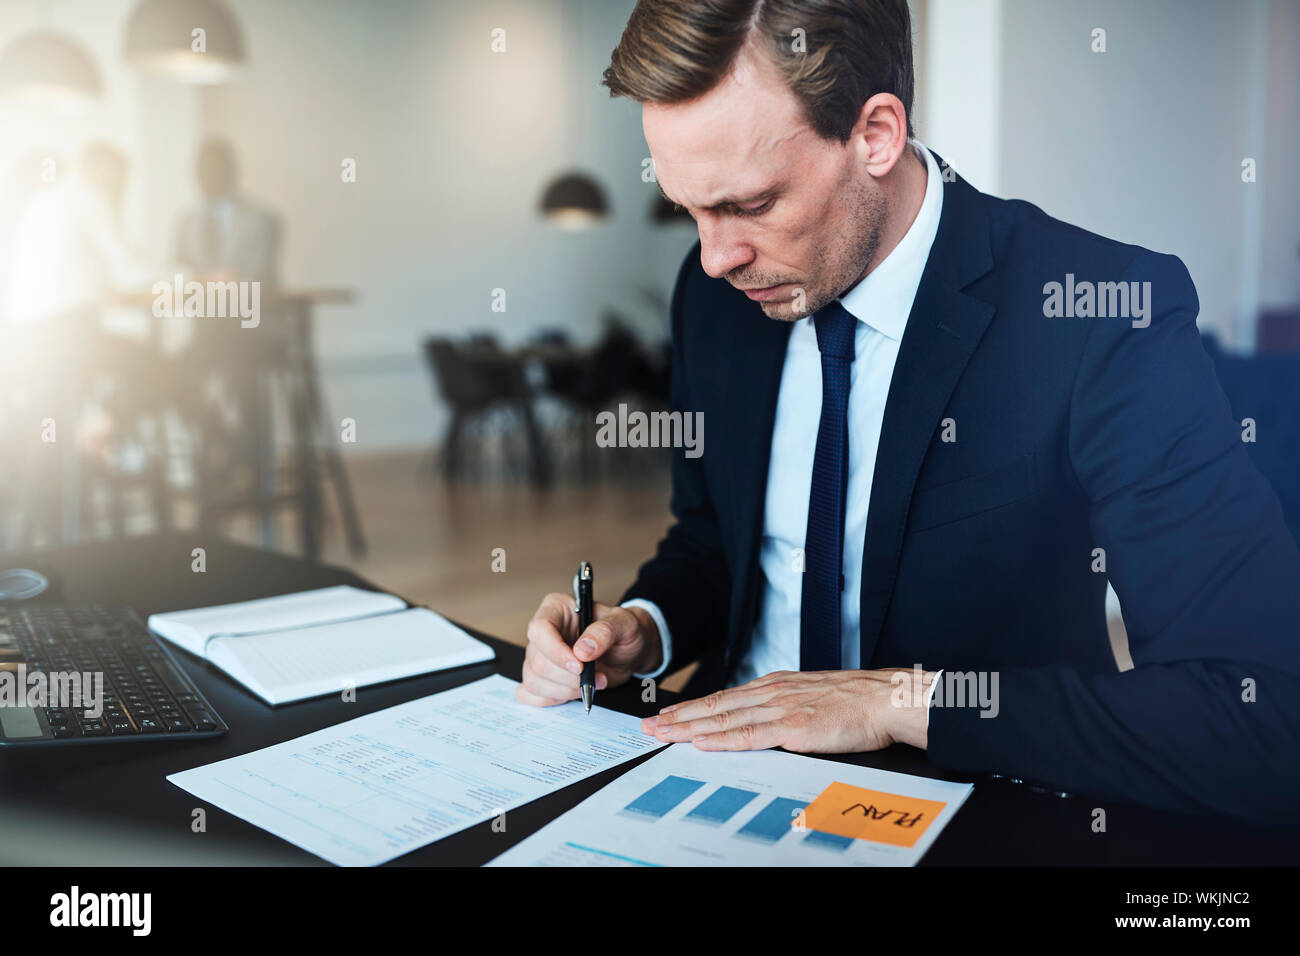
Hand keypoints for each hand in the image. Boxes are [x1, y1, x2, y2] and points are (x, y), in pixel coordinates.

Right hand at [516, 592, 661, 706]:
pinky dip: (552, 699)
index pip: (540, 629)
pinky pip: (531, 694)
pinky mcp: (541, 677)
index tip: (579, 666)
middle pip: (537, 660)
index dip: (555, 651)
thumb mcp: (625, 623)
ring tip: (591, 684)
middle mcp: (544, 632)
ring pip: (534, 680)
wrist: (628, 652)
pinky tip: (572, 692)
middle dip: (567, 677)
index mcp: (557, 609)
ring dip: (565, 690)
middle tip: (594, 677)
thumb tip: (583, 649)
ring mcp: (539, 656)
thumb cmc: (624, 631)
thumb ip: (605, 631)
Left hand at [640, 668, 935, 751]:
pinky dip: (722, 739)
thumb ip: (787, 707)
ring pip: (725, 719)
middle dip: (679, 716)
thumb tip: (767, 722)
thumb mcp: (814, 696)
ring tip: (663, 734)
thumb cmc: (859, 701)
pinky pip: (750, 735)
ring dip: (690, 727)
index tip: (668, 714)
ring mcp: (781, 709)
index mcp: (777, 685)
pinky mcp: (794, 728)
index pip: (725, 698)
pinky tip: (703, 742)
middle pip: (715, 706)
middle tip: (649, 725)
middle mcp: (772, 693)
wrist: (887, 699)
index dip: (694, 707)